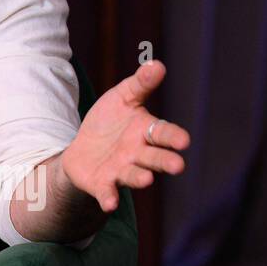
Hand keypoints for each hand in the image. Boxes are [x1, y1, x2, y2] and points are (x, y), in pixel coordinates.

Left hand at [61, 60, 189, 213]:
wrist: (83, 150)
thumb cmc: (109, 123)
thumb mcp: (121, 98)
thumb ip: (140, 84)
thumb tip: (157, 63)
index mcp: (146, 132)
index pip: (164, 134)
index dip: (173, 137)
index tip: (184, 140)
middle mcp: (139, 154)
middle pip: (155, 158)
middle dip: (165, 161)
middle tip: (177, 165)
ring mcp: (122, 171)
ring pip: (134, 175)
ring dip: (140, 178)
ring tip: (146, 179)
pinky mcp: (103, 184)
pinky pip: (108, 192)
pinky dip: (109, 197)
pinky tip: (110, 202)